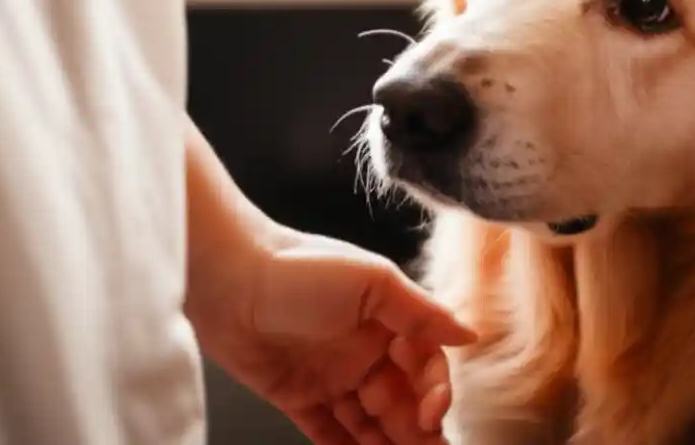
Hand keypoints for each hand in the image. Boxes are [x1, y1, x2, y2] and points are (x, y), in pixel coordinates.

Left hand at [186, 222, 473, 444]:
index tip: (431, 415)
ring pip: (370, 421)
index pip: (425, 365)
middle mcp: (364, 349)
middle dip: (417, 429)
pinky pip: (330, 431)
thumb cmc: (299, 267)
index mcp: (388, 320)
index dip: (433, 392)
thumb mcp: (372, 282)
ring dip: (389, 443)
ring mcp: (332, 374)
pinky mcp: (298, 395)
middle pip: (402, 399)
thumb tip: (469, 333)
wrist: (225, 277)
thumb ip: (420, 313)